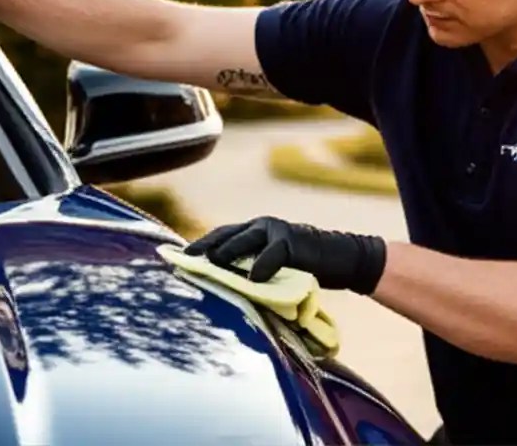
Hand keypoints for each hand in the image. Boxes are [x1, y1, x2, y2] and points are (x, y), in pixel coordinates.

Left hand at [185, 216, 386, 294]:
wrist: (341, 259)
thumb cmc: (303, 267)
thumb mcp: (272, 268)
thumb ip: (249, 271)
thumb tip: (220, 289)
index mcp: (253, 231)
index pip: (218, 236)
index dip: (197, 246)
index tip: (175, 258)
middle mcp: (261, 226)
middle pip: (224, 235)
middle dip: (204, 248)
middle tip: (185, 260)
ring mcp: (276, 231)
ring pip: (245, 241)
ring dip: (227, 253)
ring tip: (210, 264)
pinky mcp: (293, 242)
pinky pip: (273, 254)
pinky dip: (262, 266)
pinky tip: (253, 278)